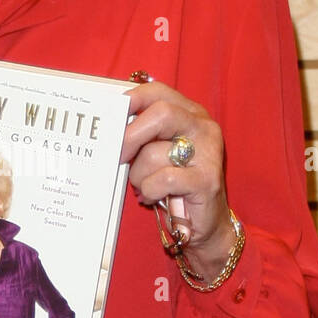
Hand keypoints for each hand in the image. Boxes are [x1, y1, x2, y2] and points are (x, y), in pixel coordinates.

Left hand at [122, 81, 235, 277]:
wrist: (206, 224)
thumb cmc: (175, 185)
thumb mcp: (160, 152)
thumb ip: (144, 134)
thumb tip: (110, 127)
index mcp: (191, 114)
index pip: (159, 92)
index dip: (133, 98)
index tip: (113, 113)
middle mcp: (203, 128)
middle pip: (161, 113)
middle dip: (131, 136)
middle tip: (119, 156)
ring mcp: (208, 153)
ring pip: (154, 153)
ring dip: (139, 175)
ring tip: (143, 186)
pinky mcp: (206, 180)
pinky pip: (163, 179)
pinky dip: (150, 191)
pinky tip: (152, 197)